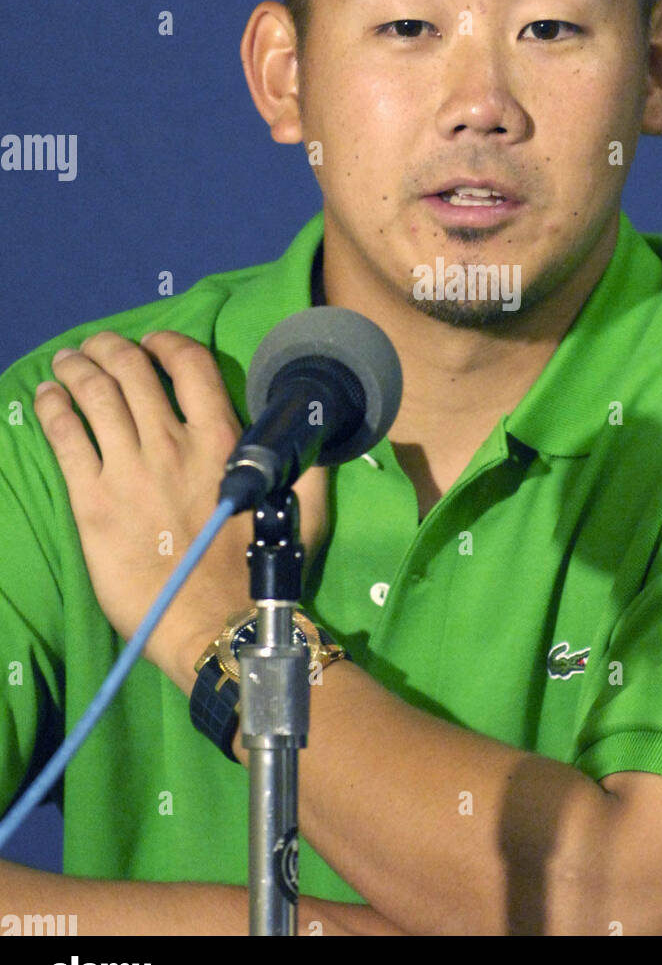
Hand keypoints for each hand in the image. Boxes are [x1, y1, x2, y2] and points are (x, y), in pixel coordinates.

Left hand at [33, 330, 329, 690]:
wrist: (217, 621)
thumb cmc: (260, 567)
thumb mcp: (302, 507)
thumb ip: (306, 463)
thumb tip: (314, 433)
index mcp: (222, 438)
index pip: (189, 364)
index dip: (166, 343)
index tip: (152, 342)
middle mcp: (172, 443)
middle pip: (131, 371)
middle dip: (109, 348)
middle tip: (97, 347)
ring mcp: (129, 470)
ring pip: (94, 395)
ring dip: (75, 368)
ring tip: (65, 362)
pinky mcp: (94, 501)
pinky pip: (66, 438)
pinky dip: (52, 409)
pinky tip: (45, 397)